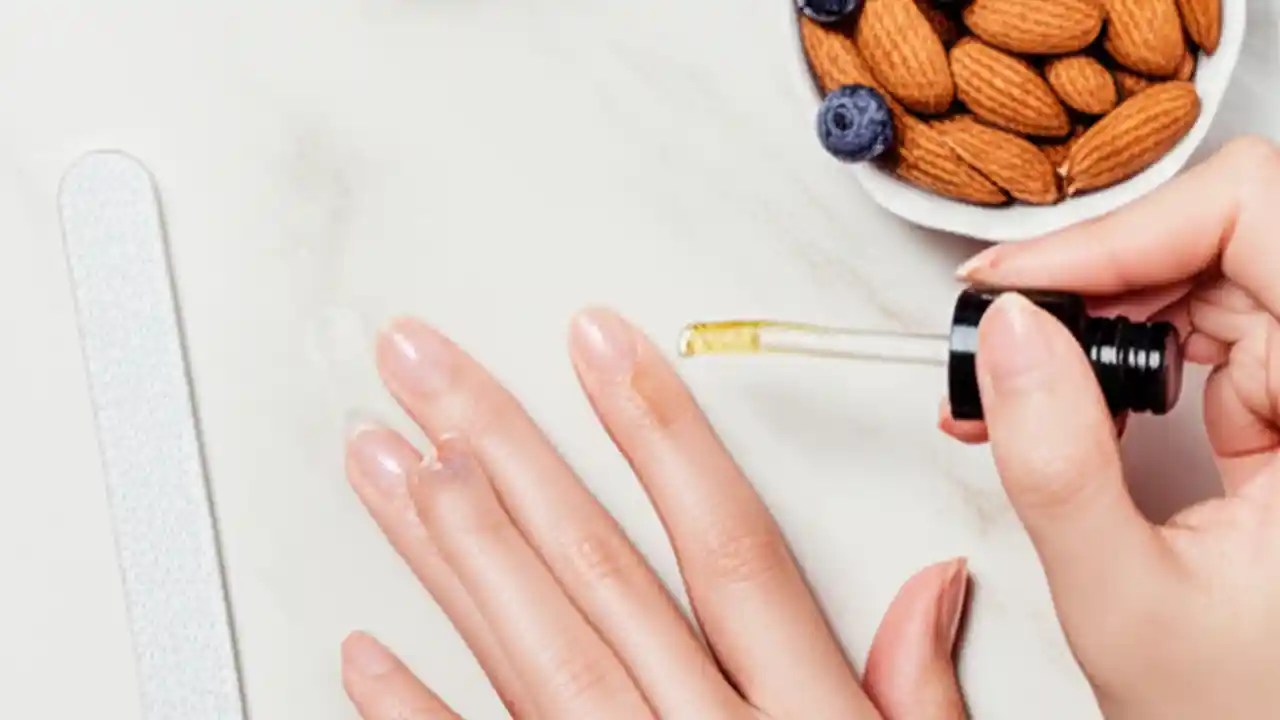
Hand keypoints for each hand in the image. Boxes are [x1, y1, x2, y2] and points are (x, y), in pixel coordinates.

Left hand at [342, 310, 968, 718]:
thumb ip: (917, 696)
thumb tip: (931, 589)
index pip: (723, 545)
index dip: (659, 433)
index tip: (597, 341)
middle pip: (595, 574)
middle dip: (505, 453)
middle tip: (425, 367)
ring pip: (532, 652)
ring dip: (451, 552)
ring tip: (384, 459)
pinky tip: (360, 654)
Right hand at [942, 136, 1279, 718]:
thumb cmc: (1243, 710)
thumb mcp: (1123, 600)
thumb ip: (1057, 464)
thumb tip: (1010, 331)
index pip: (1258, 221)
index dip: (1130, 233)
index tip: (1023, 285)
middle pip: (1225, 233)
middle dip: (1096, 272)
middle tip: (1003, 325)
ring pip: (1200, 272)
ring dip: (1092, 311)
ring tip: (1011, 376)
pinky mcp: (1276, 405)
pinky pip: (1191, 329)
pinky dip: (1109, 349)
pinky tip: (1058, 394)